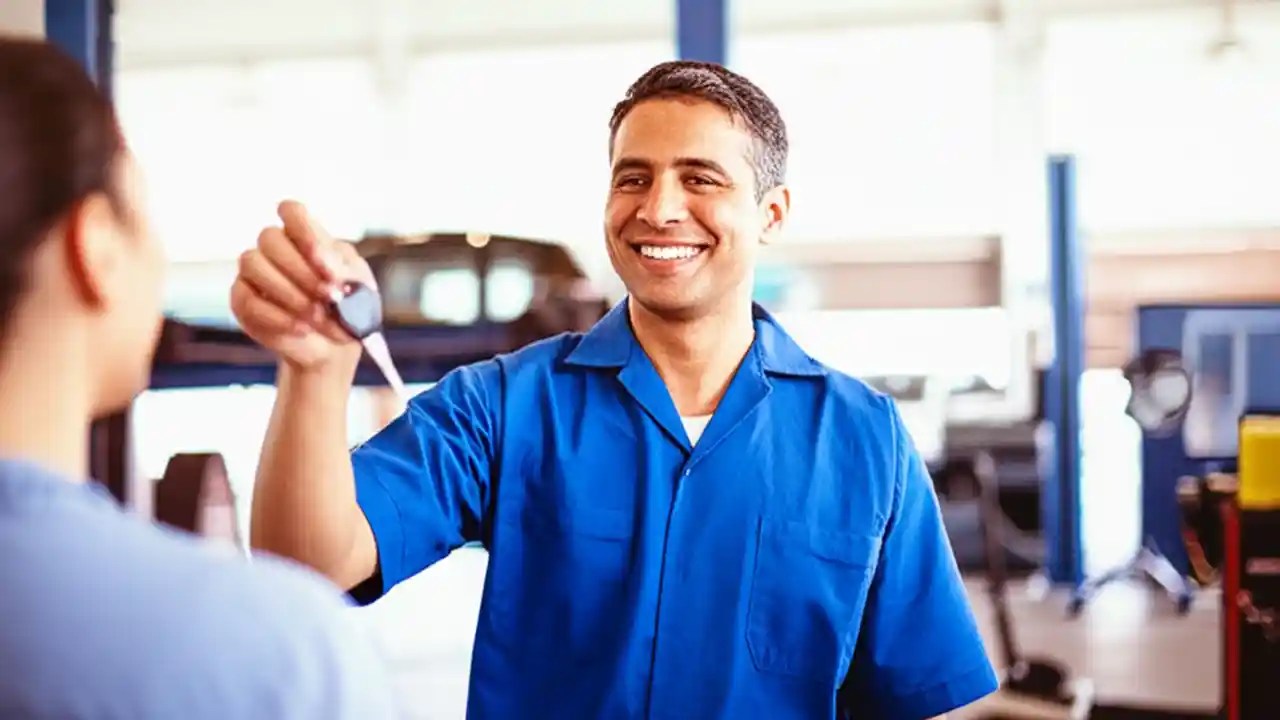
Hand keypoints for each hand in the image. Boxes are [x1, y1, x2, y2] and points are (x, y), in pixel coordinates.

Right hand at [230, 200, 376, 371]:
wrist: (336, 348)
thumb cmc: (348, 310)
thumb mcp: (359, 287)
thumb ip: (343, 269)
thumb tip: (324, 260)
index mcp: (306, 237)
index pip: (292, 212)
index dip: (304, 231)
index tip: (323, 259)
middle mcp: (276, 249)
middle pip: (270, 238)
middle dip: (302, 270)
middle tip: (329, 296)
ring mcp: (255, 273)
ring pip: (253, 264)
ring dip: (288, 292)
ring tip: (317, 315)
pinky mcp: (243, 301)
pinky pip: (247, 300)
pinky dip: (276, 317)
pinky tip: (302, 328)